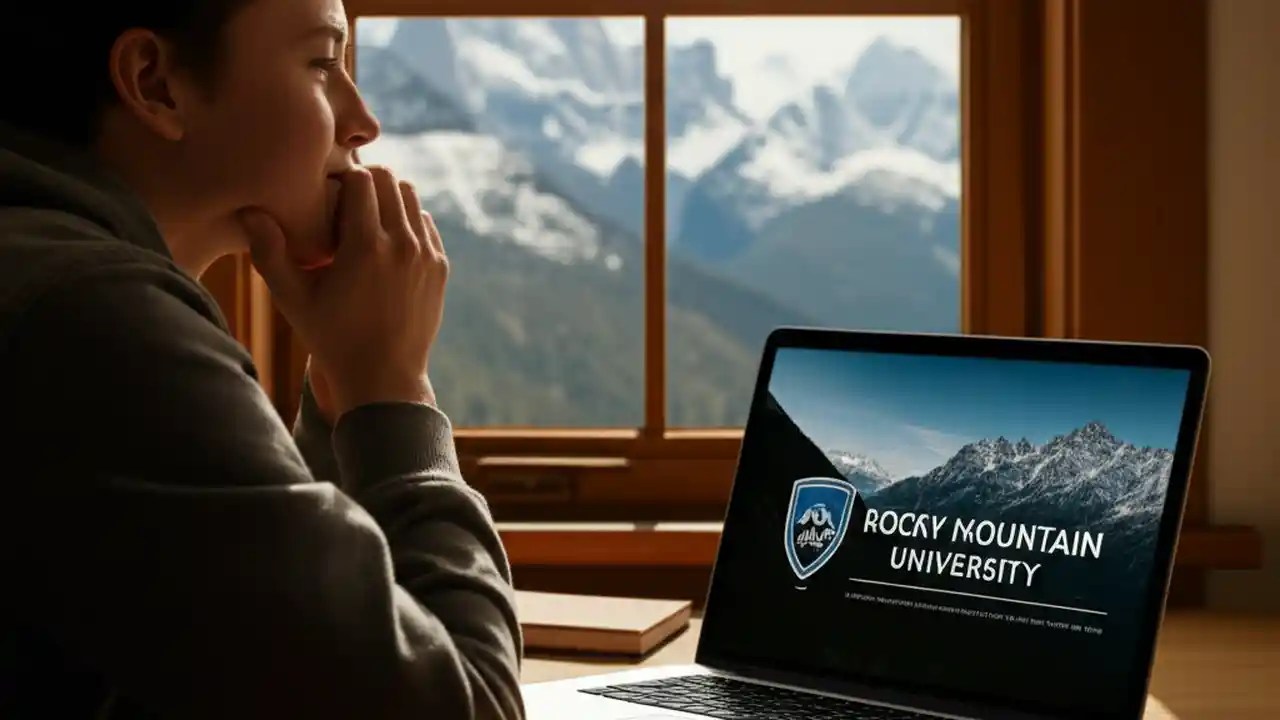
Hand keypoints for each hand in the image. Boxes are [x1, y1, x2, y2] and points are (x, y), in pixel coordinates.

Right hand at [241, 166, 446, 418]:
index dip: (341, 180)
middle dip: (366, 182)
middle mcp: (403, 244)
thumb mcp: (292, 299)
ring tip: (366, 221)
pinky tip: (386, 244)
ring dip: (389, 200)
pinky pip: (425, 225)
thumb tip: (249, 211)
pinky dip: (407, 223)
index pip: (361, 178)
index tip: (327, 196)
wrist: (383, 377)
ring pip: (412, 199)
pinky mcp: (440, 268)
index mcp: (366, 245)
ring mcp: (427, 255)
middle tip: (345, 202)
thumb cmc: (331, 338)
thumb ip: (269, 252)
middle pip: (391, 180)